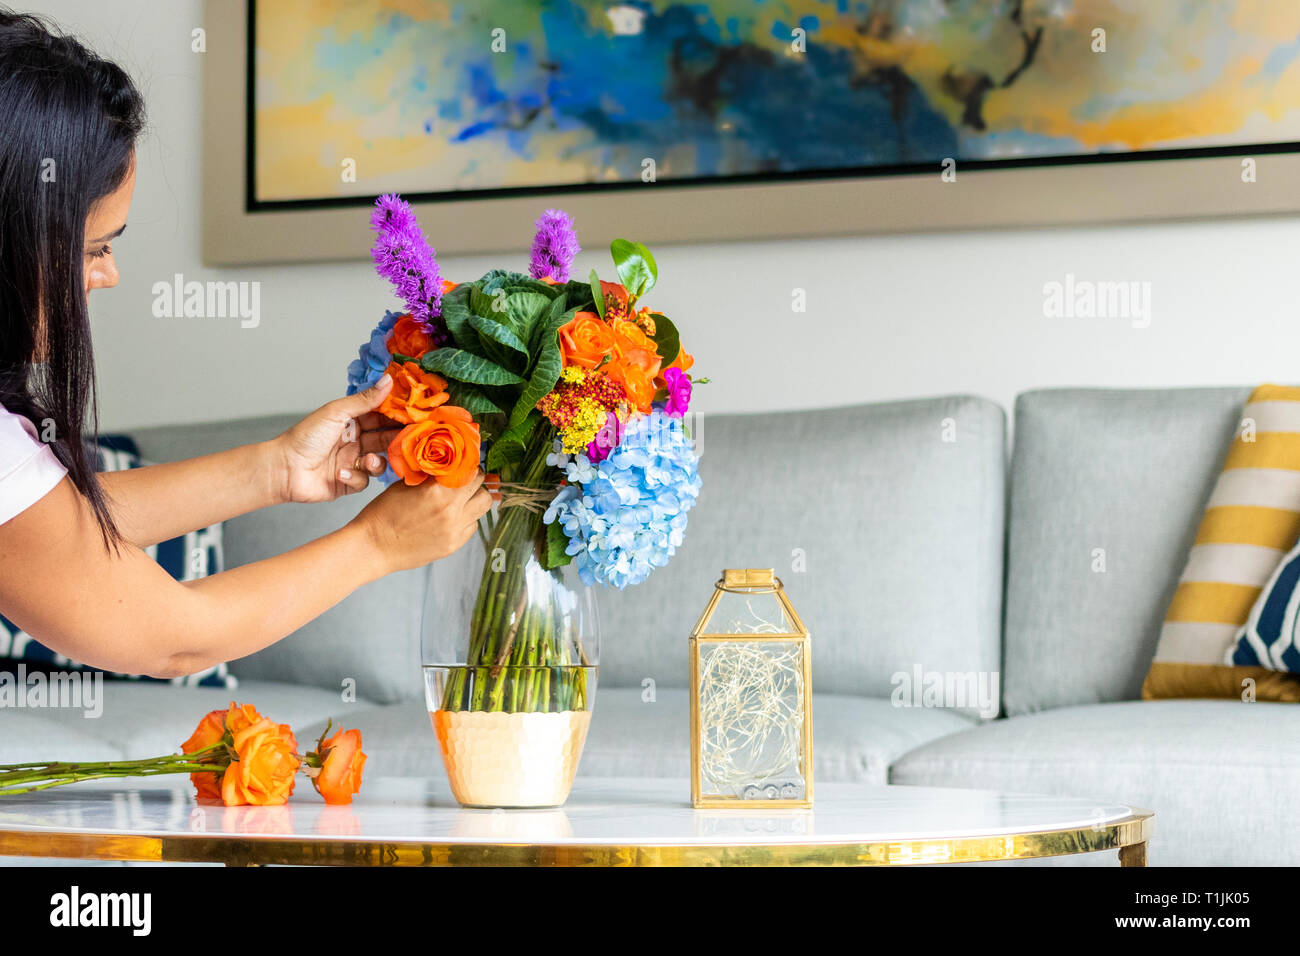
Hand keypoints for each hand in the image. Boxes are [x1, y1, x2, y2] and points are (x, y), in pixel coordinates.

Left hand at [271, 375, 402, 503]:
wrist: (284, 469)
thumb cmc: (305, 437)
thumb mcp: (337, 413)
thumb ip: (365, 400)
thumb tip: (388, 380)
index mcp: (351, 421)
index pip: (381, 416)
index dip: (397, 415)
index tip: (415, 414)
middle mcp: (355, 441)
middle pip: (385, 439)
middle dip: (396, 440)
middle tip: (409, 440)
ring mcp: (353, 462)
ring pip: (380, 462)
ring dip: (377, 462)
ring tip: (367, 461)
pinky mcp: (349, 482)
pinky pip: (365, 481)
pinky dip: (356, 477)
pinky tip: (340, 473)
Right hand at [352, 469, 492, 573]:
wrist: (374, 546)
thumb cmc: (384, 513)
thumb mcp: (406, 484)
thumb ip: (432, 476)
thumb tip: (450, 464)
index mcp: (439, 491)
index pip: (472, 471)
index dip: (469, 466)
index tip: (465, 465)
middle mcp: (452, 510)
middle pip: (483, 489)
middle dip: (476, 482)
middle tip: (465, 481)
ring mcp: (455, 530)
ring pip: (483, 508)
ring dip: (475, 500)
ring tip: (461, 499)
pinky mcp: (454, 545)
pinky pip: (473, 525)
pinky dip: (467, 518)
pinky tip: (451, 517)